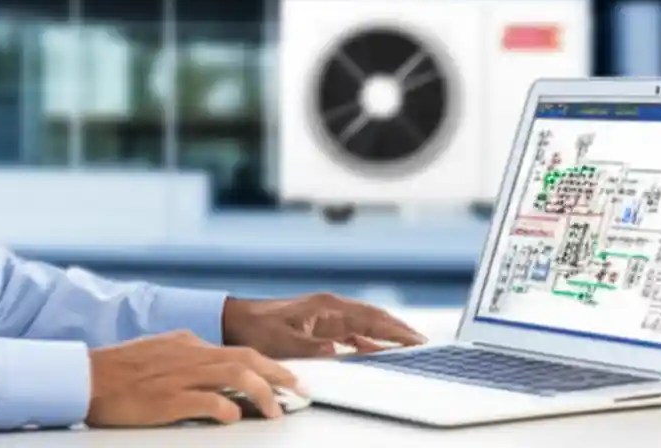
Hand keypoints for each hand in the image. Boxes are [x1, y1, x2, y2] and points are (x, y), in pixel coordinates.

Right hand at [87, 329, 301, 426]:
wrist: (85, 377)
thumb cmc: (116, 371)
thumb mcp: (158, 353)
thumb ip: (186, 359)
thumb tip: (212, 373)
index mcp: (187, 342)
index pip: (236, 350)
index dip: (265, 365)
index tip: (283, 377)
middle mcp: (189, 354)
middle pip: (246, 358)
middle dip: (278, 374)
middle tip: (300, 389)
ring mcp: (180, 375)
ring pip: (234, 376)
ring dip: (262, 392)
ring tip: (276, 410)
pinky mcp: (168, 398)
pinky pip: (207, 401)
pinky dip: (227, 408)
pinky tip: (236, 417)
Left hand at [221, 293, 427, 358]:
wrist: (236, 320)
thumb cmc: (258, 328)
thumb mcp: (284, 341)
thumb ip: (313, 347)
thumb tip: (340, 351)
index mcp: (327, 307)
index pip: (370, 318)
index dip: (395, 329)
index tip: (416, 339)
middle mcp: (331, 308)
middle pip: (374, 318)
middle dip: (399, 330)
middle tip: (423, 344)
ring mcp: (327, 316)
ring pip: (365, 325)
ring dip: (386, 336)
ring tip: (409, 348)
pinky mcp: (320, 325)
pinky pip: (352, 333)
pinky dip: (368, 342)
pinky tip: (377, 352)